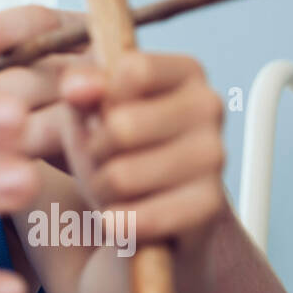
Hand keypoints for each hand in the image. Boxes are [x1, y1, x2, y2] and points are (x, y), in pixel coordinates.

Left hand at [57, 51, 228, 244]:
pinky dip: (119, 222)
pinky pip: (143, 217)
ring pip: (123, 175)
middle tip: (101, 160)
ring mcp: (215, 155)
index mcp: (183, 71)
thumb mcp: (86, 110)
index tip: (97, 113)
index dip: (99, 99)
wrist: (146, 210)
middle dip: (94, 151)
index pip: (132, 70)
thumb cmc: (115, 149)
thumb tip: (76, 87)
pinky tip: (120, 219)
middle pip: (122, 126)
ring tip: (112, 187)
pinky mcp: (210, 204)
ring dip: (101, 188)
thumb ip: (78, 89)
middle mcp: (208, 106)